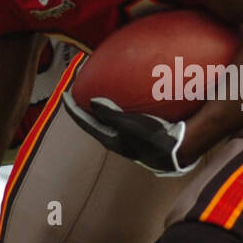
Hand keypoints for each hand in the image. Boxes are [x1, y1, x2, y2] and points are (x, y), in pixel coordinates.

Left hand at [62, 91, 198, 175]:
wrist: (178, 150)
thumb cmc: (154, 137)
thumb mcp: (130, 125)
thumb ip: (110, 114)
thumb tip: (92, 102)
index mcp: (110, 139)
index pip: (85, 123)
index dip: (73, 109)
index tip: (64, 93)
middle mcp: (116, 141)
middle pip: (94, 123)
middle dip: (84, 109)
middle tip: (78, 92)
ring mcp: (127, 140)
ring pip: (107, 123)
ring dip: (100, 111)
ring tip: (96, 96)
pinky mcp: (139, 137)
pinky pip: (120, 121)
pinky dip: (115, 111)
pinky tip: (122, 103)